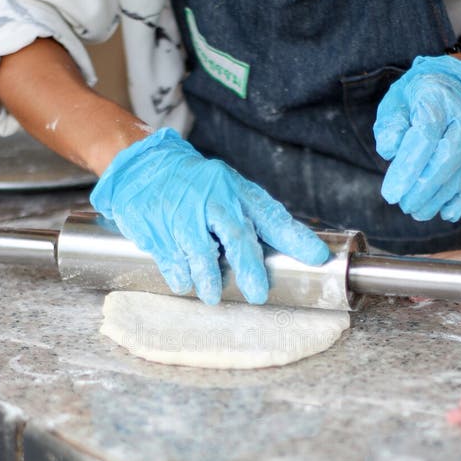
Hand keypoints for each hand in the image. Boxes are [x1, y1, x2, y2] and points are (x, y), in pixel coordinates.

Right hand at [90, 128, 328, 304]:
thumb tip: (286, 250)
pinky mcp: (155, 224)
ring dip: (208, 278)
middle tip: (257, 294)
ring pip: (199, 250)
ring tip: (212, 296)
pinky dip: (178, 273)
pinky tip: (183, 282)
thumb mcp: (228, 189)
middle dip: (249, 268)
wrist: (144, 164)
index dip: (295, 237)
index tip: (317, 257)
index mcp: (235, 190)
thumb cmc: (194, 184)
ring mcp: (181, 212)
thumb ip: (251, 217)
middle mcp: (211, 199)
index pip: (271, 215)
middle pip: (236, 235)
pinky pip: (169, 254)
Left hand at [374, 55, 460, 221]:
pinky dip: (460, 198)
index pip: (424, 137)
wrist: (453, 85)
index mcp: (437, 100)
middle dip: (425, 187)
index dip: (407, 168)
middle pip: (448, 156)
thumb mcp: (395, 103)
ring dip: (439, 197)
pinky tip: (445, 213)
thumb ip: (389, 127)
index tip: (390, 194)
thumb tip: (390, 150)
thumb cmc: (416, 98)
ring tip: (417, 212)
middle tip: (404, 206)